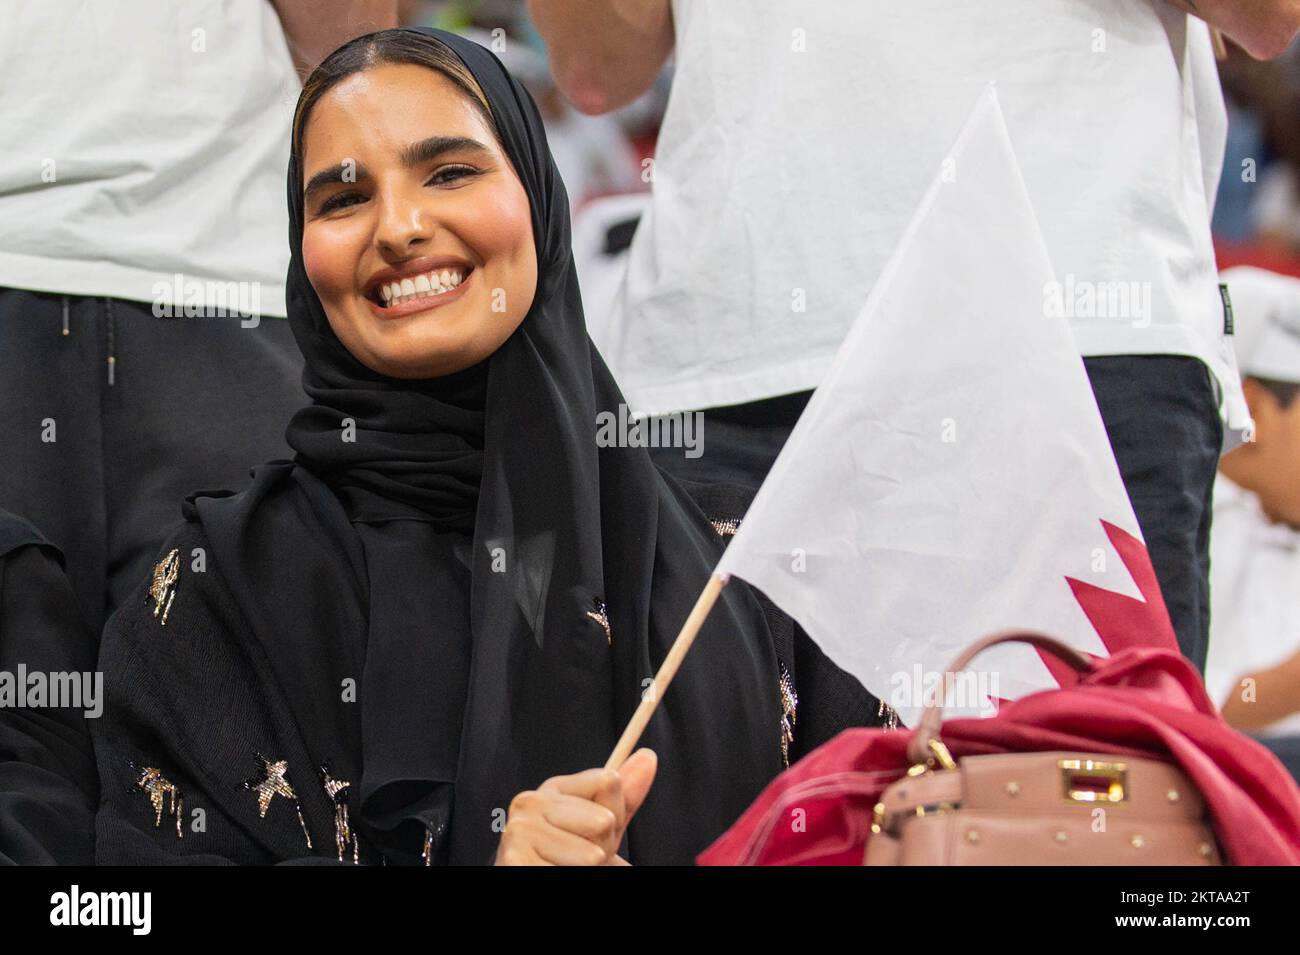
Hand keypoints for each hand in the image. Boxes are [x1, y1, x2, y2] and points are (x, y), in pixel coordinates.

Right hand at [494, 748, 657, 864]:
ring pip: (592, 855)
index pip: (609, 782)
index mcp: (553, 788)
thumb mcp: (601, 824)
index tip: (602, 827)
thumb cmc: (572, 856)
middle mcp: (530, 802)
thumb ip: (624, 796)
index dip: (615, 813)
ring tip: (570, 866)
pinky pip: (569, 872)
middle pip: (603, 820)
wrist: (537, 879)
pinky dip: (571, 879)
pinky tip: (554, 871)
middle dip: (604, 845)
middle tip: (584, 855)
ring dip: (589, 869)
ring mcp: (519, 830)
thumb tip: (648, 757)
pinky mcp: (515, 861)